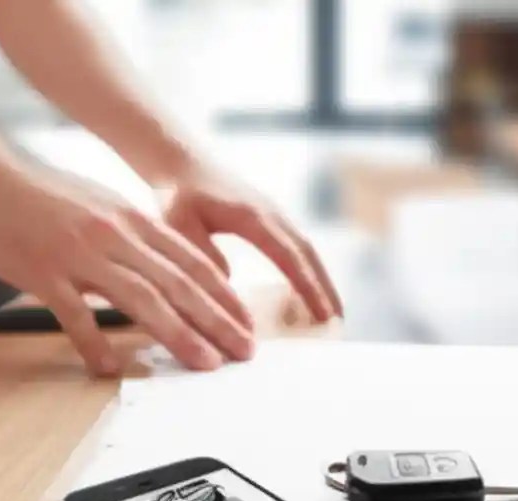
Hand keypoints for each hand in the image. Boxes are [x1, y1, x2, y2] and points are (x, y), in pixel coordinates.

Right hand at [0, 162, 253, 374]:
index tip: (245, 322)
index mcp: (130, 218)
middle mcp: (113, 234)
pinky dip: (94, 343)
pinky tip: (110, 368)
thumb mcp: (96, 205)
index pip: (191, 261)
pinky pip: (74, 314)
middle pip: (178, 282)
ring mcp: (79, 253)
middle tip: (244, 351)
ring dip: (178, 333)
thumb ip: (129, 235)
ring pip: (141, 298)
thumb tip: (158, 266)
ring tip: (204, 362)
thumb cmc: (33, 194)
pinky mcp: (42, 271)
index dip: (223, 295)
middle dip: (217, 320)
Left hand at [158, 165, 343, 322]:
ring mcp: (274, 213)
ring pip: (306, 249)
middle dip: (325, 287)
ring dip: (321, 279)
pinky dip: (309, 268)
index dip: (307, 286)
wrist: (182, 162)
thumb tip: (228, 283)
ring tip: (332, 312)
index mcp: (252, 216)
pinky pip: (297, 246)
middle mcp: (271, 213)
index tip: (322, 312)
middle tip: (338, 321)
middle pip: (308, 253)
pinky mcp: (270, 217)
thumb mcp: (180, 224)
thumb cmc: (178, 194)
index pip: (288, 256)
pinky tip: (311, 289)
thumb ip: (203, 254)